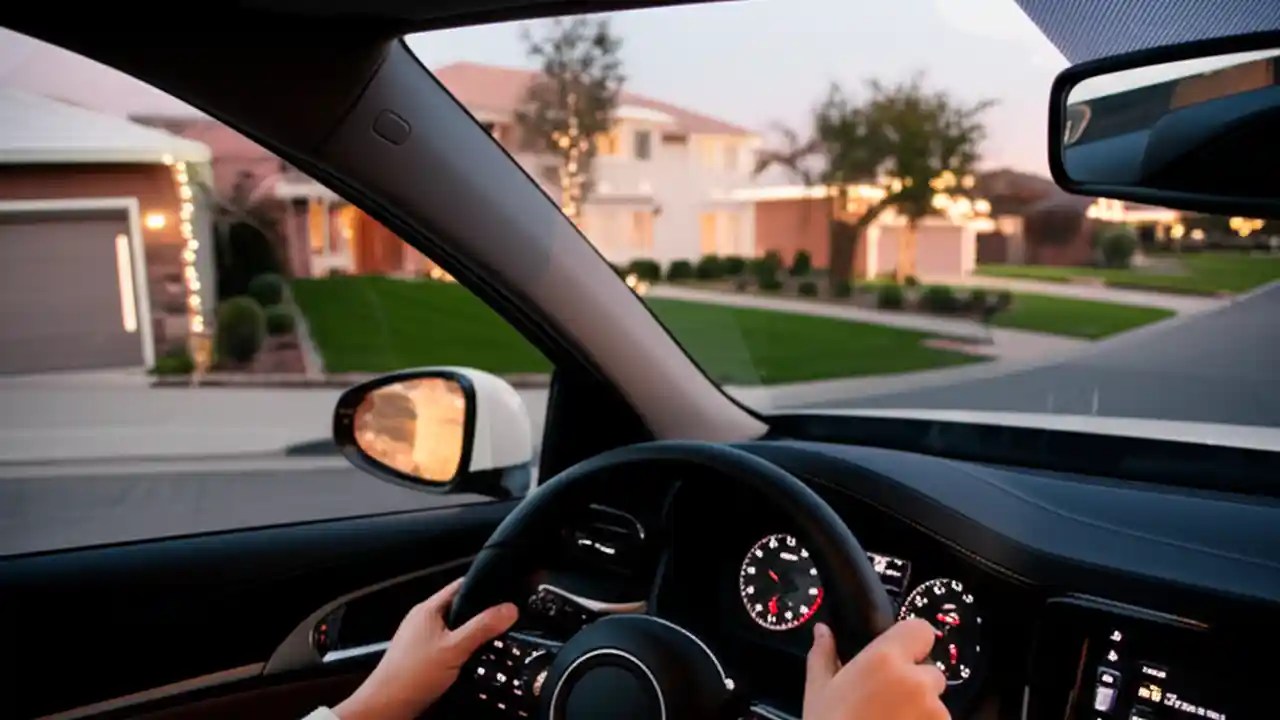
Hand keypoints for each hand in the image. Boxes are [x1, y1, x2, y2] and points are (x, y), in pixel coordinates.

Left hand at [334, 578, 517, 719]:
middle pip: (459, 608)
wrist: (386, 706)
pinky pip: (449, 644)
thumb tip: (511, 608)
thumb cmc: (415, 673)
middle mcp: (423, 619)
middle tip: (509, 618)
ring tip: (500, 636)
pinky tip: (478, 656)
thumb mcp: (454, 648)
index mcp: (428, 608)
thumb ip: (482, 627)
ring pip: (455, 628)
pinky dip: (463, 648)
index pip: (460, 585)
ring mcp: (421, 638)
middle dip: (482, 613)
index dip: (484, 586)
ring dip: (473, 633)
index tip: (508, 592)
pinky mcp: (422, 656)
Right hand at [803, 619, 948, 719]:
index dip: (912, 642)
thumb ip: (824, 655)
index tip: (899, 657)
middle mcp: (916, 681)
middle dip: (915, 685)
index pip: (920, 630)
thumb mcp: (819, 691)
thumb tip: (822, 631)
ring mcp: (934, 713)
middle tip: (887, 703)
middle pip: (930, 672)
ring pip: (936, 704)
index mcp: (884, 659)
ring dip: (921, 712)